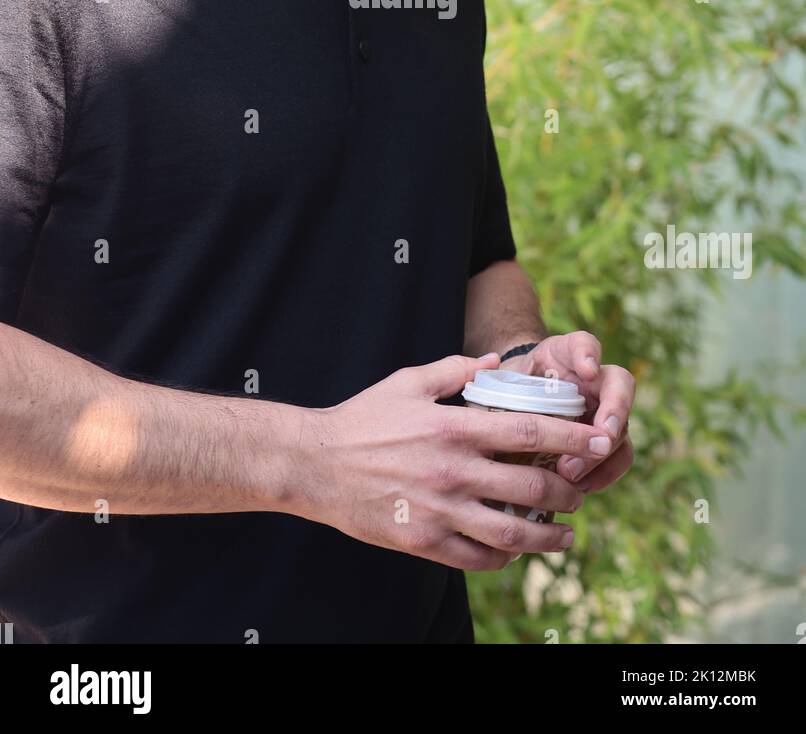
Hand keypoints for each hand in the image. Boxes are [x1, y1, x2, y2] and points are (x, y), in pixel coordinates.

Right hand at [290, 351, 607, 571]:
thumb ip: (455, 370)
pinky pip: (476, 558)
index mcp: (455, 427)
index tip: (599, 438)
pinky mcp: (424, 541)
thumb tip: (495, 362)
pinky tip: (515, 551)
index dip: (572, 437)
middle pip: (531, 487)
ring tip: (565, 536)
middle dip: (569, 491)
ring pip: (511, 532)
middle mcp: (454, 471)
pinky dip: (504, 558)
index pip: (529, 432)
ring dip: (547, 537)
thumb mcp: (408, 382)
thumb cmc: (364, 418)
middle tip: (583, 491)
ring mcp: (440, 510)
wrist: (315, 464)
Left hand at [502, 332, 634, 493]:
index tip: (586, 370)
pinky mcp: (600, 445)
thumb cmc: (510, 385)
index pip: (586, 344)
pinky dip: (600, 476)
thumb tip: (492, 367)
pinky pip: (614, 461)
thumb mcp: (502, 372)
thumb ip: (496, 369)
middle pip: (618, 394)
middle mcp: (597, 384)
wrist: (516, 404)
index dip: (590, 355)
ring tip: (570, 475)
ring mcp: (604, 415)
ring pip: (621, 434)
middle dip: (609, 420)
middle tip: (595, 441)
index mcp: (571, 358)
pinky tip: (578, 487)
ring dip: (601, 457)